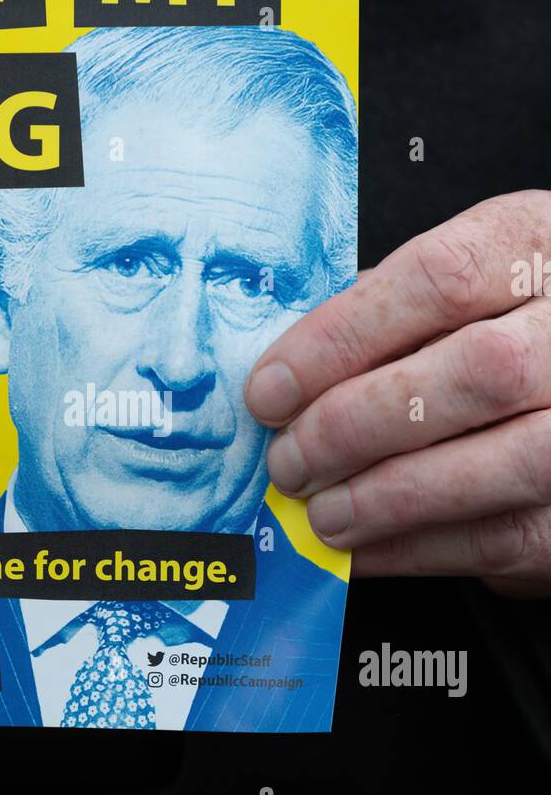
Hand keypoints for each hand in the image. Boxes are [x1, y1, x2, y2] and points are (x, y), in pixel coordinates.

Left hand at [244, 191, 550, 597]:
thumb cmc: (492, 331)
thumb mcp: (453, 292)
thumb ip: (383, 316)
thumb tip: (286, 378)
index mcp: (533, 247)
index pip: (439, 279)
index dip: (341, 339)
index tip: (270, 390)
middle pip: (478, 370)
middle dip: (359, 424)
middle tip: (288, 461)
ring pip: (503, 461)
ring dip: (388, 495)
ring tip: (320, 511)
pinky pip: (505, 535)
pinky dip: (417, 548)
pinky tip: (362, 548)